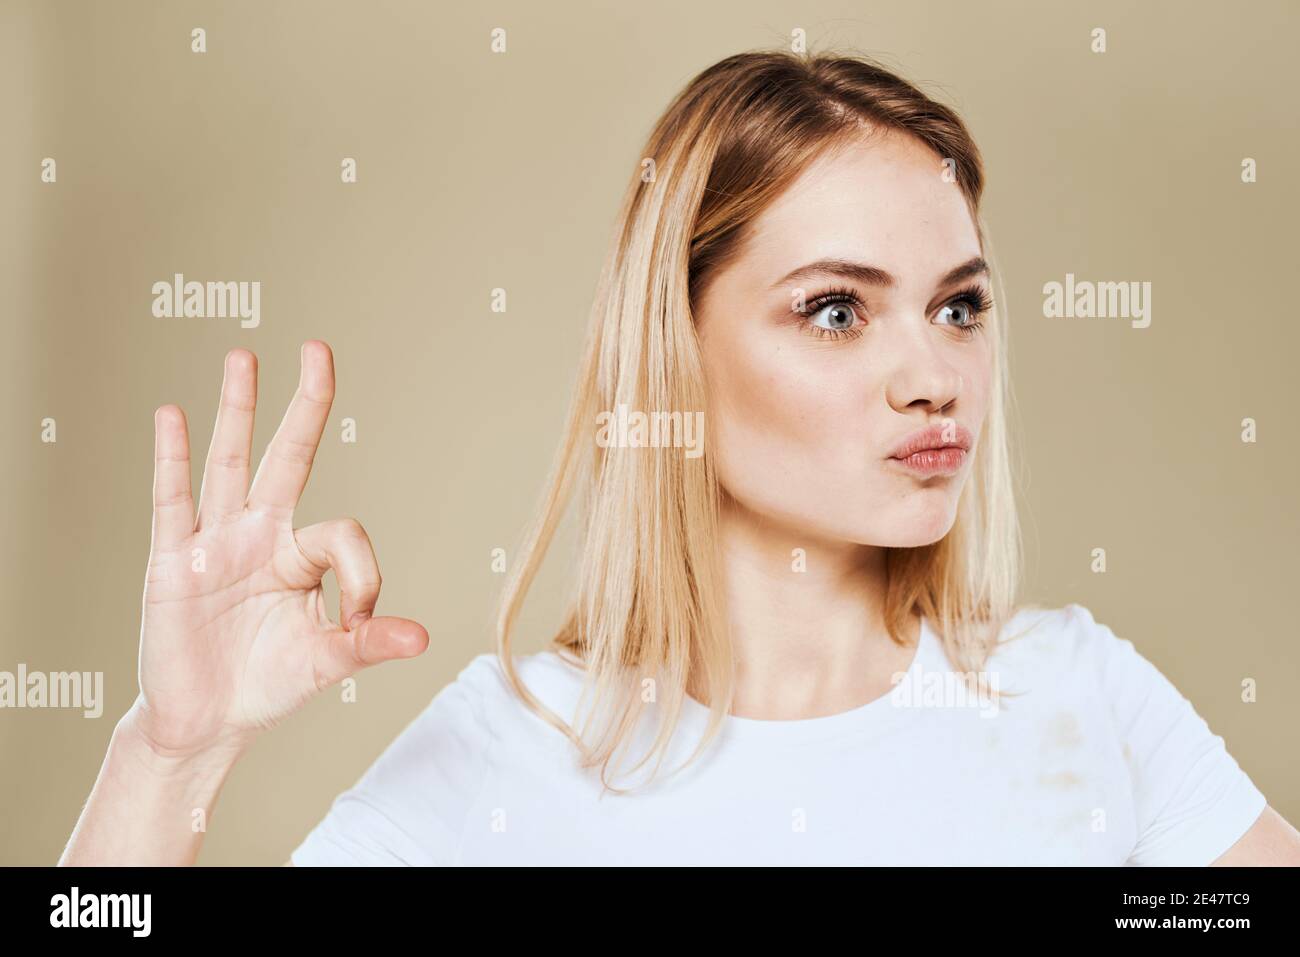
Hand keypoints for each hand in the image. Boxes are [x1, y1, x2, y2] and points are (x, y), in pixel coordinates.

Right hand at [130, 341, 427, 757]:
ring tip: (244, 356)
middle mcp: (261, 536)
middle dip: (305, 406)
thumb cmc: (267, 684)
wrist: (205, 721)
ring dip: (238, 411)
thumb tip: (423, 638)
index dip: (363, 576)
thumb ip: (366, 643)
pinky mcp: (172, 563)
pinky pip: (172, 501)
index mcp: (302, 556)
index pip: (344, 534)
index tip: (362, 620)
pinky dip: (171, 458)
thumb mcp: (324, 664)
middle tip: (318, 348)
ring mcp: (216, 543)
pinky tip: (171, 414)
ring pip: (230, 464)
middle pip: (288, 456)